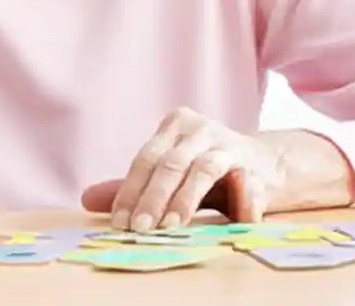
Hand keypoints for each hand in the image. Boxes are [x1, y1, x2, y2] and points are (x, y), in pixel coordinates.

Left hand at [81, 109, 354, 231]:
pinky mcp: (257, 165)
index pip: (144, 159)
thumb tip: (87, 200)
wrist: (267, 164)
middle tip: (140, 228)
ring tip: (171, 226)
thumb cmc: (209, 170)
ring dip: (185, 200)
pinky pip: (248, 185)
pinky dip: (244, 203)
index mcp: (173, 126)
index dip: (130, 191)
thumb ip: (135, 186)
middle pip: (169, 164)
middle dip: (152, 198)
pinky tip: (236, 220)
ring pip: (202, 170)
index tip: (119, 221)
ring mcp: (229, 144)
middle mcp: (199, 129)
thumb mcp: (170, 174)